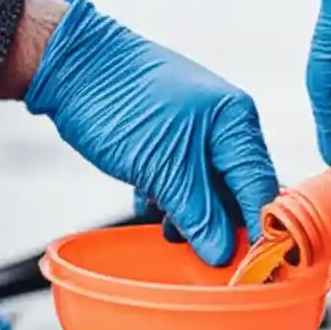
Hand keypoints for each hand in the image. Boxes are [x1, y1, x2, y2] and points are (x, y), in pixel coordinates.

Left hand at [24, 0, 279, 265]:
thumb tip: (223, 255)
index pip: (261, 188)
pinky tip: (149, 202)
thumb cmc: (121, 104)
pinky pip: (183, 178)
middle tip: (202, 253)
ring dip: (192, 215)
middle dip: (221, 224)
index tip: (248, 268)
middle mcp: (224, 124)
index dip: (258, 230)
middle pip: (238, 191)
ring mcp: (196, 129)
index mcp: (235, 123)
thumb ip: (198, 215)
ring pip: (209, 188)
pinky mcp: (169, 135)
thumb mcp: (163, 170)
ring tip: (167, 227)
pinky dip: (170, 198)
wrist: (69, 61)